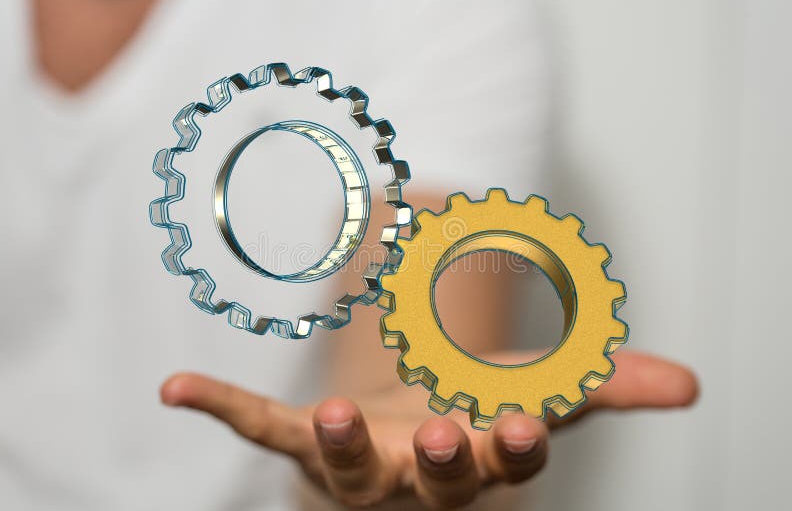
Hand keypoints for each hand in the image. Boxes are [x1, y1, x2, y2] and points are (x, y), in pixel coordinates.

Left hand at [160, 350, 696, 508]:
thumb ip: (609, 384)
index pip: (509, 461)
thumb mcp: (543, 387)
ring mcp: (357, 462)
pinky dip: (221, 407)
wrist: (414, 431)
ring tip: (333, 415)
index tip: (522, 424)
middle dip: (443, 461)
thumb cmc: (481, 409)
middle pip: (432, 480)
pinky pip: (262, 427)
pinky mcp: (307, 439)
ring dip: (339, 442)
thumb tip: (691, 384)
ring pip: (345, 465)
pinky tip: (173, 386)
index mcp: (481, 456)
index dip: (516, 446)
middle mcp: (417, 474)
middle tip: (445, 435)